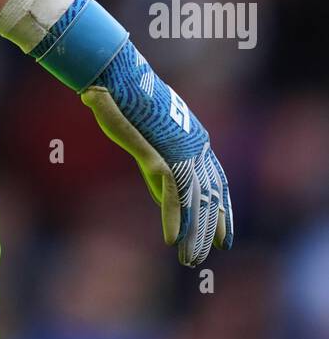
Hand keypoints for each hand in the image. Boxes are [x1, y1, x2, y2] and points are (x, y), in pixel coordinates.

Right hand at [79, 39, 233, 266]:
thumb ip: (155, 159)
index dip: (223, 207)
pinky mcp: (161, 157)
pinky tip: (171, 240)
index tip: (225, 234)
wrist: (113, 78)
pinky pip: (172, 195)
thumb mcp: (146, 133)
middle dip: (216, 224)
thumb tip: (159, 183)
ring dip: (194, 233)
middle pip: (212, 192)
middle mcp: (193, 146)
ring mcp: (179, 152)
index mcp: (193, 138)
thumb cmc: (122, 99)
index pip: (217, 179)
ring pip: (195, 201)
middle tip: (217, 249)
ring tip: (191, 259)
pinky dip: (173, 219)